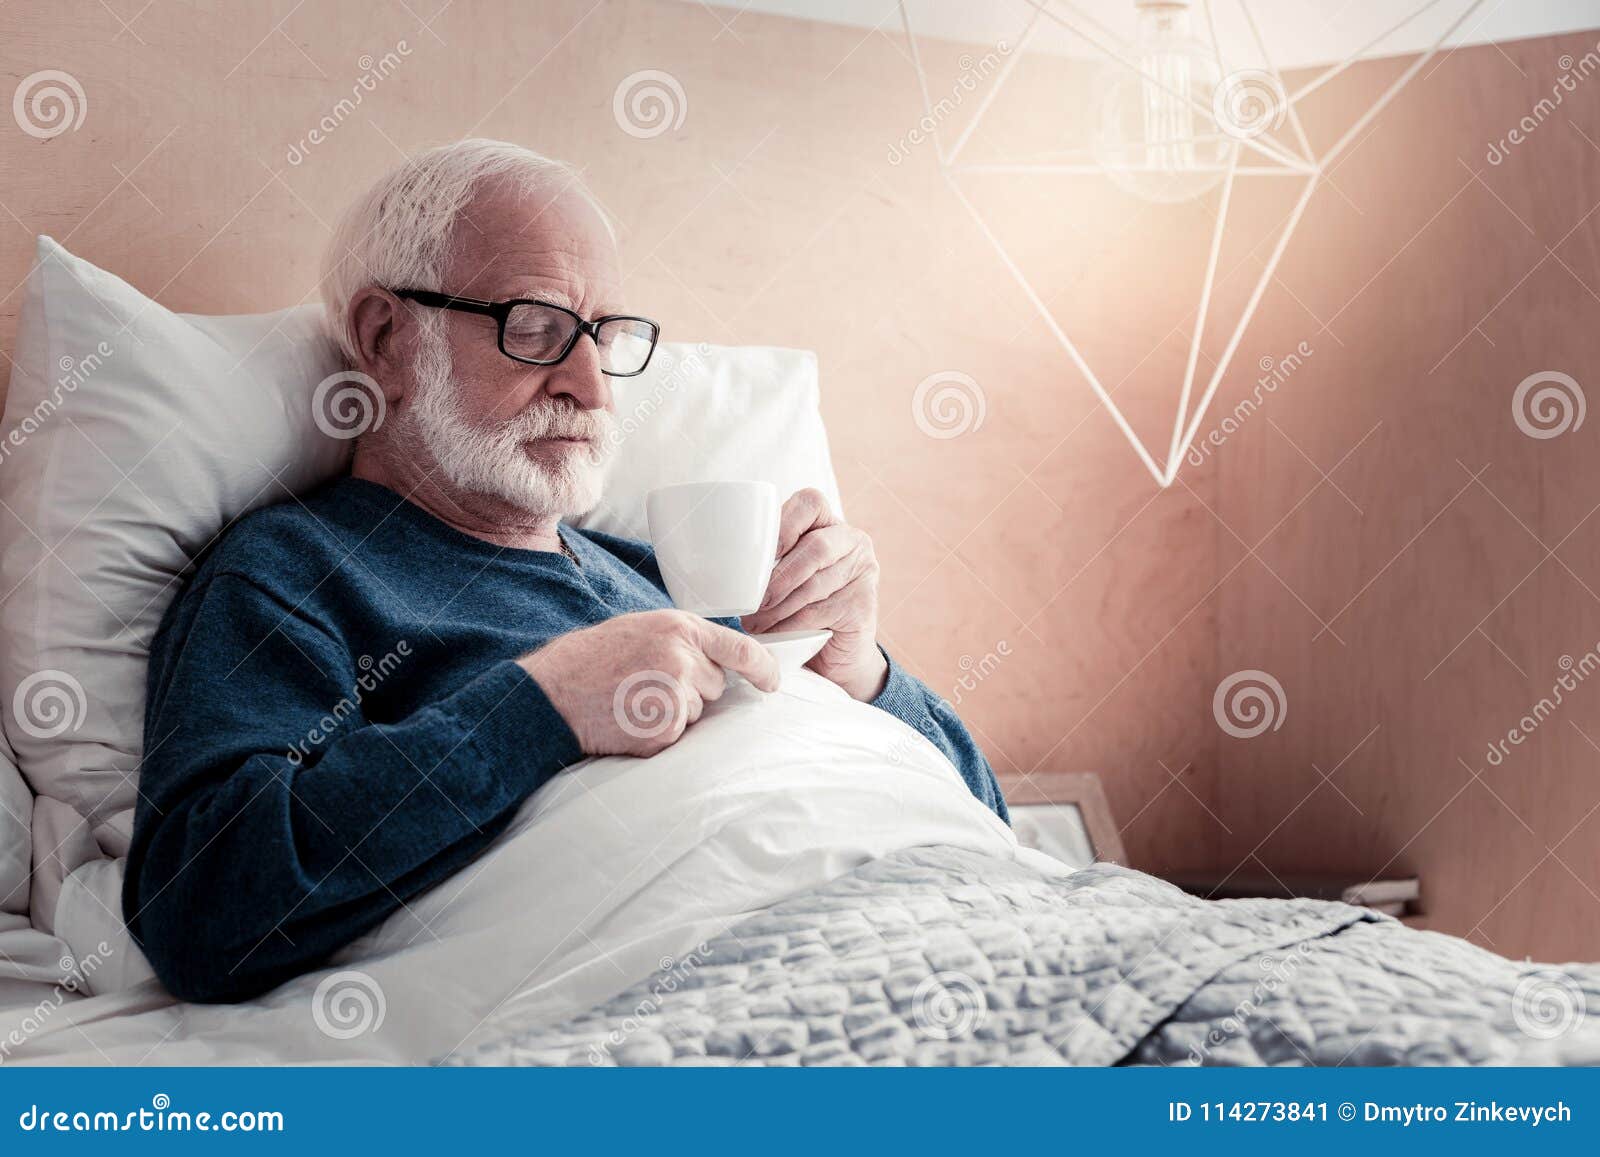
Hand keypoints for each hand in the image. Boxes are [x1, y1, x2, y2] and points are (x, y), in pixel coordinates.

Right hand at [520, 610, 779, 756]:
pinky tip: (628, 719)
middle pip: (715, 685)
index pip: (740, 649)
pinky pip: (677, 735)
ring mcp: (673, 694)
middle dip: (692, 689)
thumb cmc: (591, 660)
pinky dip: (657, 733)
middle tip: (646, 684)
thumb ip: (681, 641)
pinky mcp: (663, 728)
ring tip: (632, 699)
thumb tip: (720, 664)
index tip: (772, 681)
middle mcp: (682, 658)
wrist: (551, 693)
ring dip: (673, 712)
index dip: (763, 668)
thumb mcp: (640, 629)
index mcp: (679, 628)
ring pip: (696, 712)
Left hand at [741, 488, 887, 700]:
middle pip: (816, 547)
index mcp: (829, 524)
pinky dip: (791, 624)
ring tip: (755, 622)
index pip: (810, 503)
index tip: (763, 553)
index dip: (784, 524)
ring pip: (815, 584)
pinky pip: (819, 612)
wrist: (833, 653)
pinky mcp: (864, 605)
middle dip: (779, 576)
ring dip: (779, 606)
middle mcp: (853, 542)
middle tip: (755, 601)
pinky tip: (775, 633)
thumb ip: (767, 561)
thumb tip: (725, 564)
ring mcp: (863, 573)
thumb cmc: (799, 607)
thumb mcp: (783, 575)